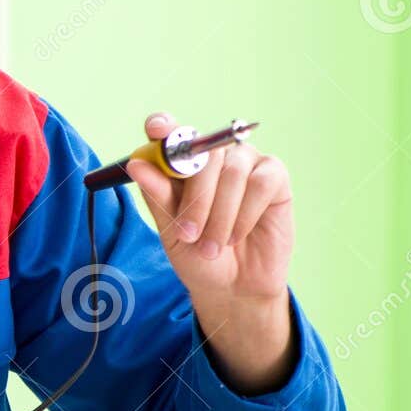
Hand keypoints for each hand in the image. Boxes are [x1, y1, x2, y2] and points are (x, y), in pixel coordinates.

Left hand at [126, 112, 296, 391]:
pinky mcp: (274, 176)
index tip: (156, 130)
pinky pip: (260, 182)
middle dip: (195, 199)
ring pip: (232, 171)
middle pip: (203, 154)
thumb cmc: (196, 252)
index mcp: (180, 163)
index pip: (171, 132)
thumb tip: (137, 165)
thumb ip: (157, 195)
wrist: (232, 284)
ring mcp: (245, 162)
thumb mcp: (170, 228)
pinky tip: (237, 234)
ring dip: (220, 214)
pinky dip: (246, 213)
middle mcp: (213, 156)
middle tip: (189, 234)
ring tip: (213, 245)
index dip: (164, 126)